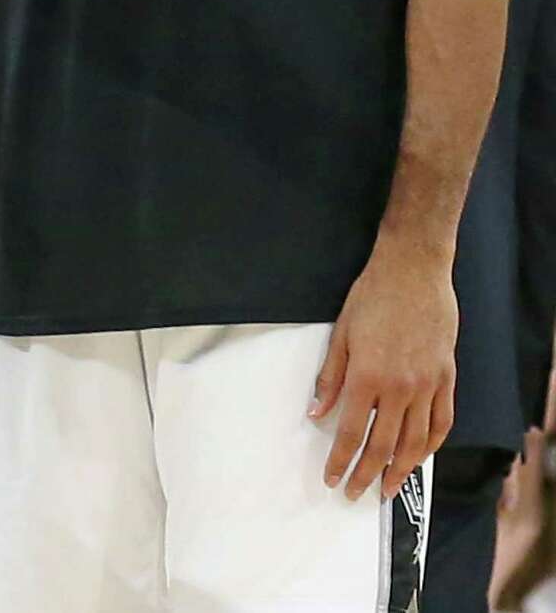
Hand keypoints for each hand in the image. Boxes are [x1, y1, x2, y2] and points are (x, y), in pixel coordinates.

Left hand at [311, 242, 456, 500]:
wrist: (413, 270)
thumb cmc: (372, 295)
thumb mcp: (341, 332)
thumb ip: (330, 377)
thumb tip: (316, 413)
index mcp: (367, 376)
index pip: (351, 432)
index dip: (341, 460)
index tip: (333, 479)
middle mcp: (400, 387)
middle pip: (383, 445)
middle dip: (368, 474)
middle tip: (357, 493)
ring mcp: (427, 384)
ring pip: (416, 442)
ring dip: (401, 469)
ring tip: (389, 487)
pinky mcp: (446, 378)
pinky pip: (442, 422)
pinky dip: (432, 445)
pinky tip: (421, 456)